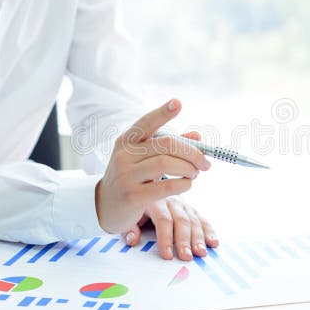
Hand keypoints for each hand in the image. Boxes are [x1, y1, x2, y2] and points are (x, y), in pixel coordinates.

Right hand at [96, 99, 211, 233]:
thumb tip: (197, 135)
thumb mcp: (143, 159)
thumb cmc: (131, 178)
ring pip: (166, 164)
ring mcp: (126, 176)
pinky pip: (166, 186)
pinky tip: (187, 185)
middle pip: (166, 145)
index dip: (162, 112)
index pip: (146, 123)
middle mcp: (124, 156)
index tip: (177, 103)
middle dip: (192, 152)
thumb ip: (168, 146)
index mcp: (126, 142)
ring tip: (194, 173)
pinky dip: (183, 184)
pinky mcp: (133, 196)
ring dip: (188, 168)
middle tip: (204, 162)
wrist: (105, 206)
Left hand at [123, 195, 218, 260]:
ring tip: (201, 252)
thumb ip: (129, 227)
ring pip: (193, 219)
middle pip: (180, 219)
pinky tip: (213, 242)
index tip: (168, 254)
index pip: (163, 219)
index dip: (166, 238)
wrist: (140, 184)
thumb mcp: (125, 215)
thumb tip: (132, 239)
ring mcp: (182, 203)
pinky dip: (208, 230)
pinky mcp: (189, 208)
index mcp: (153, 200)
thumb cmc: (132, 205)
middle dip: (184, 240)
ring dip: (198, 237)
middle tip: (186, 256)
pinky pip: (201, 218)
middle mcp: (169, 200)